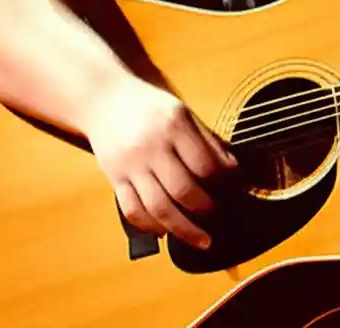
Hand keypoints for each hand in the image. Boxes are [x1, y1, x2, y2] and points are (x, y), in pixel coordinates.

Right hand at [81, 76, 237, 248]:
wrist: (103, 99)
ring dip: (183, 230)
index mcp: (173, 125)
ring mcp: (130, 165)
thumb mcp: (182, 112)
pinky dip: (151, 226)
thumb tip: (233, 171)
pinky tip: (166, 231)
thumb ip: (206, 140)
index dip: (225, 181)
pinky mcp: (114, 178)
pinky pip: (132, 210)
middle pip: (183, 190)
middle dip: (206, 208)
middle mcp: (151, 146)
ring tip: (202, 240)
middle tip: (219, 213)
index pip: (205, 164)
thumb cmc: (149, 107)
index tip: (236, 188)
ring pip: (157, 207)